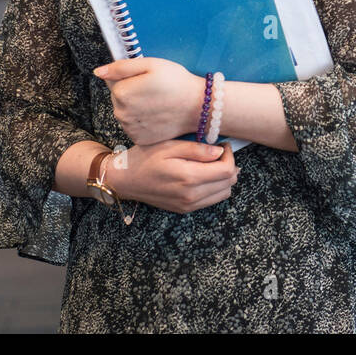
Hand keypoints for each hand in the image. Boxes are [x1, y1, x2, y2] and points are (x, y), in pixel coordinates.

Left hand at [95, 57, 202, 144]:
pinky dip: (141, 121)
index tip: (147, 79)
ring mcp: (130, 128)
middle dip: (131, 93)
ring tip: (157, 103)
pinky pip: (133, 126)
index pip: (113, 81)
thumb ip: (121, 67)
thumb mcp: (151, 64)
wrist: (198, 107)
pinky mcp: (139, 139)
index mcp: (122, 93)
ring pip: (125, 112)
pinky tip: (156, 115)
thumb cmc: (177, 82)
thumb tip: (98, 72)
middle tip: (154, 90)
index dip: (130, 78)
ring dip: (135, 107)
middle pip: (118, 98)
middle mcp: (121, 113)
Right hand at [106, 140, 237, 214]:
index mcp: (188, 178)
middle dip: (229, 165)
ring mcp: (188, 205)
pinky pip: (212, 200)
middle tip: (218, 152)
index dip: (230, 155)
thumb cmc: (144, 158)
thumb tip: (219, 151)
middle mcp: (191, 195)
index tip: (223, 145)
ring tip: (211, 163)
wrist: (125, 180)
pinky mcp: (185, 209)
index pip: (226, 170)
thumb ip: (197, 149)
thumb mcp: (169, 145)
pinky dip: (215, 187)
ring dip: (224, 178)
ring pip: (224, 193)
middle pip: (229, 183)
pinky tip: (203, 174)